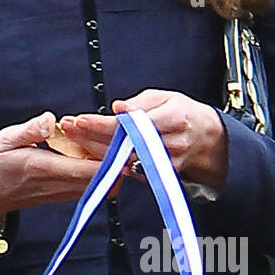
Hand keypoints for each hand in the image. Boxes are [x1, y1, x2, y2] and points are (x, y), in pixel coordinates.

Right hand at [0, 111, 102, 228]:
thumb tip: (50, 119)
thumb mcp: (3, 140)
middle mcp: (56, 184)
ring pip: (100, 182)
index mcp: (43, 168)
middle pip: (103, 177)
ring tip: (98, 138)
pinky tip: (87, 150)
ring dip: (105, 161)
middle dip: (113, 155)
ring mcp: (61, 193)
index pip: (90, 170)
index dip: (111, 157)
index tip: (118, 138)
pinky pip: (89, 184)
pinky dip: (95, 168)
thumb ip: (29, 130)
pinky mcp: (62, 195)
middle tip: (109, 132)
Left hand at [63, 90, 227, 188]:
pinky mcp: (157, 176)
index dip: (102, 123)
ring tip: (71, 136)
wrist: (207, 139)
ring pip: (121, 160)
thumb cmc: (183, 113)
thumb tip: (118, 109)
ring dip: (92, 149)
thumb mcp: (166, 97)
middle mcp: (169, 145)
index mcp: (173, 120)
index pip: (130, 124)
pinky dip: (105, 160)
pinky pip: (125, 170)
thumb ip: (141, 102)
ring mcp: (163, 164)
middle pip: (122, 144)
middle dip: (90, 136)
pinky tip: (87, 151)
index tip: (80, 119)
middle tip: (67, 127)